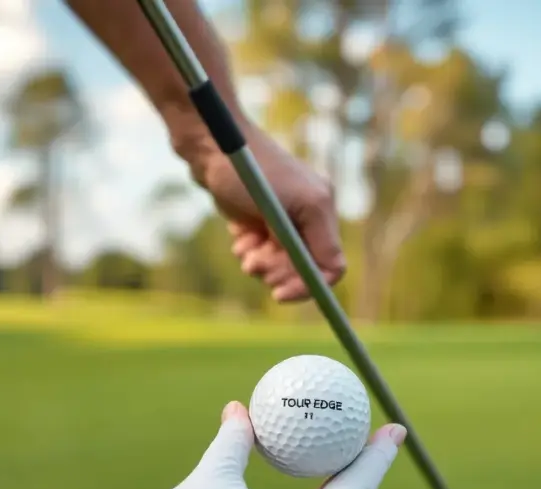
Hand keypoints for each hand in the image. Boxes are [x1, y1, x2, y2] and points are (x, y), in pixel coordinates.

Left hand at [194, 126, 345, 302]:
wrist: (210, 143)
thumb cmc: (243, 171)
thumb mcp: (276, 212)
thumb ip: (298, 245)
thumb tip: (310, 276)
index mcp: (320, 208)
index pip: (330, 265)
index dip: (308, 285)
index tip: (279, 294)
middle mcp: (309, 212)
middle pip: (304, 266)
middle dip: (278, 272)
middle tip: (253, 266)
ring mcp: (286, 213)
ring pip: (281, 261)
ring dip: (261, 262)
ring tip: (244, 249)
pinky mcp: (264, 214)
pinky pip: (264, 248)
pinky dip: (251, 249)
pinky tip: (240, 236)